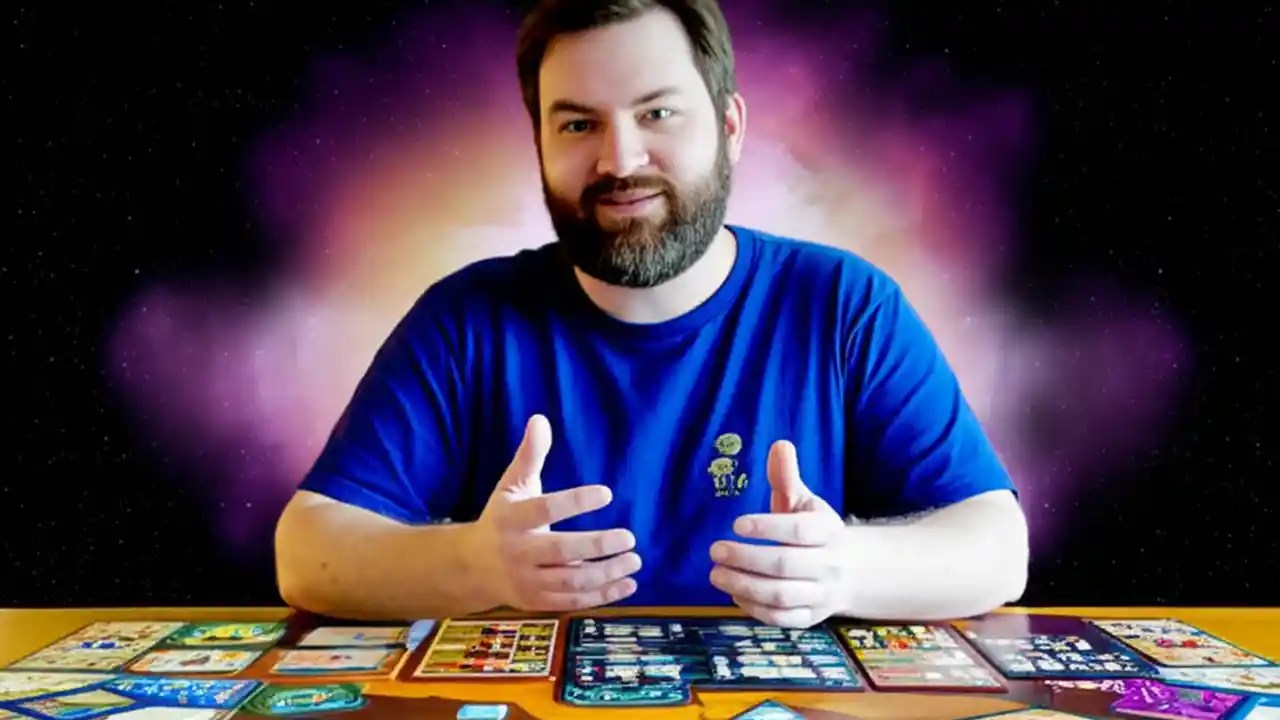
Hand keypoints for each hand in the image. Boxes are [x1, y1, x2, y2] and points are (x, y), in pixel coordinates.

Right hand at [469, 414, 640, 611]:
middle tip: (629, 537)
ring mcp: (527, 581)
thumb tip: (540, 418)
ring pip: (571, 582)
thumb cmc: (501, 517)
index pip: (545, 510)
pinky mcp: (538, 601)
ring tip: (634, 560)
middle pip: (562, 551)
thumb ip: (529, 455)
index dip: (576, 502)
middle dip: (598, 546)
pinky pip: (573, 602)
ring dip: (607, 574)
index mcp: (511, 519)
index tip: (607, 493)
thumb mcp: (511, 484)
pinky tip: (627, 583)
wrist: (473, 567)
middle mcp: (518, 552)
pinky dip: (602, 596)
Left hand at [709, 440, 849, 626]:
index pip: (798, 531)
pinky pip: (782, 619)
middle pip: (786, 566)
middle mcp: (828, 565)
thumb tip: (779, 444)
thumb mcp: (803, 501)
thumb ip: (786, 476)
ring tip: (715, 573)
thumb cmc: (814, 530)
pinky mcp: (810, 618)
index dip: (767, 527)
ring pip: (782, 596)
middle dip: (746, 559)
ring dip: (744, 585)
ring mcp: (820, 595)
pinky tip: (733, 592)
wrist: (851, 571)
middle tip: (715, 550)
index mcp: (827, 531)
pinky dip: (755, 608)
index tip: (736, 523)